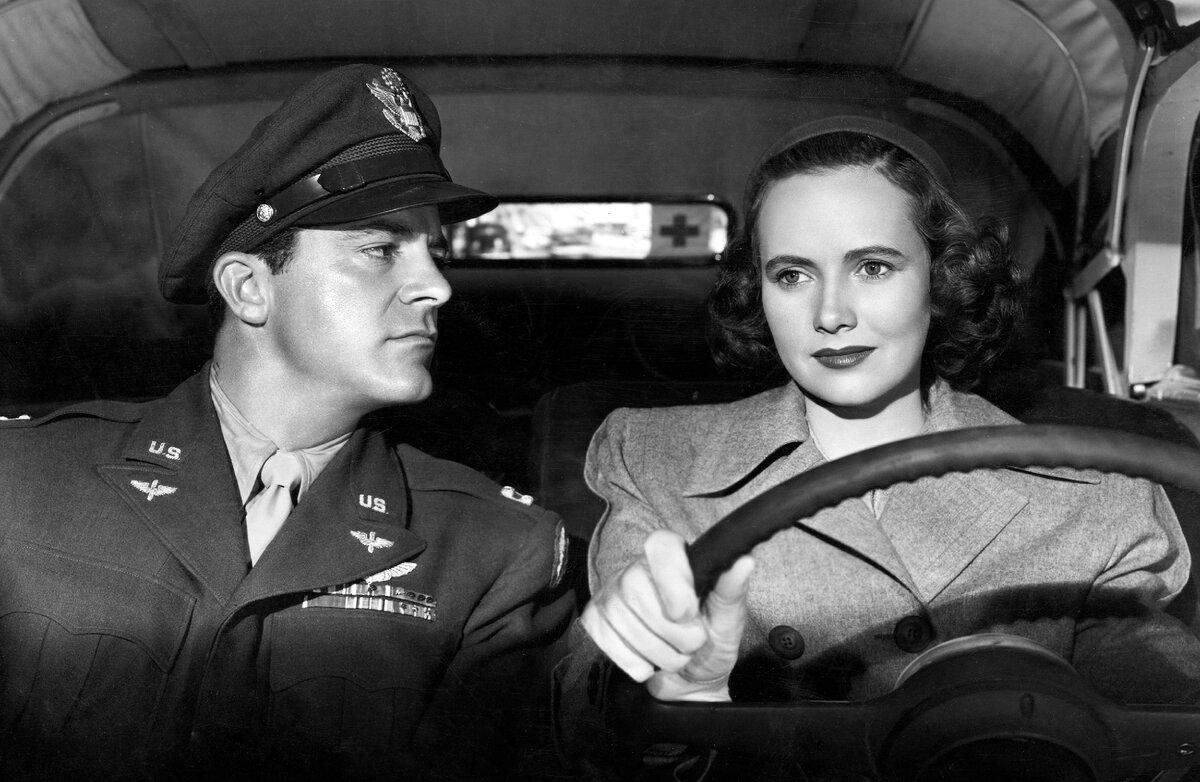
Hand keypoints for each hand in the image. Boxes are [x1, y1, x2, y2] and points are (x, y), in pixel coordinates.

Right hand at [581, 529, 753, 700]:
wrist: (691, 686)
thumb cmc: (711, 647)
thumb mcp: (728, 621)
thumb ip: (732, 591)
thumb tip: (745, 562)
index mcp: (675, 561)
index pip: (661, 546)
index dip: (672, 580)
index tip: (688, 612)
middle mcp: (640, 571)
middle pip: (635, 586)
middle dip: (670, 631)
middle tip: (690, 643)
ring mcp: (613, 596)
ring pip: (622, 618)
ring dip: (657, 652)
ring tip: (673, 655)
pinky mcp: (597, 621)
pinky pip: (604, 639)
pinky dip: (633, 661)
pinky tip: (648, 661)